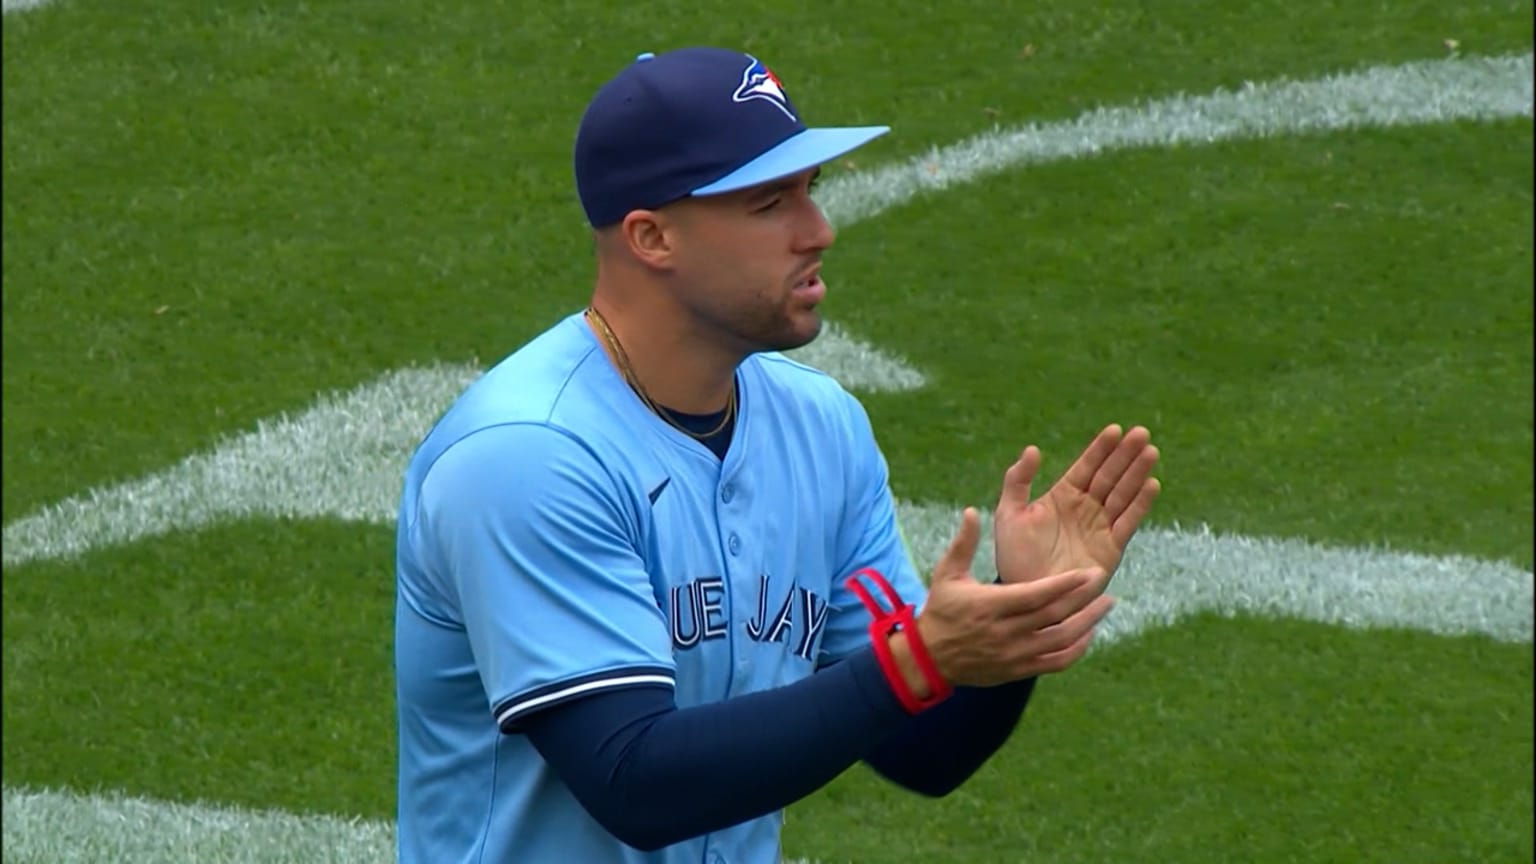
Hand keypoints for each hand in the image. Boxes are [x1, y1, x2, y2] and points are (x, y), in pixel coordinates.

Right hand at [905, 508, 1114, 687]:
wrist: (929, 658)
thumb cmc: (940, 610)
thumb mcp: (946, 574)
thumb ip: (963, 543)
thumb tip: (971, 511)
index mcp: (990, 606)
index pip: (1036, 595)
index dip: (1065, 583)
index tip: (1087, 571)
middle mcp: (1005, 632)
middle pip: (1054, 615)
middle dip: (1083, 597)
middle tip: (1103, 578)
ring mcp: (1014, 654)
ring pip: (1061, 640)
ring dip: (1088, 622)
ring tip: (1106, 603)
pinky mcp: (1019, 671)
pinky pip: (1056, 663)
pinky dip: (1077, 649)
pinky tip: (1089, 632)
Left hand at [993, 425, 1160, 584]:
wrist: (1027, 595)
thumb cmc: (1014, 556)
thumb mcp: (1009, 513)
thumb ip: (1017, 481)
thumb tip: (1033, 449)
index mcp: (1063, 496)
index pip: (1086, 466)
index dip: (1101, 448)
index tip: (1115, 429)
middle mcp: (1085, 508)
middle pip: (1109, 475)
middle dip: (1125, 454)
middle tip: (1141, 433)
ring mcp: (1100, 527)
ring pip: (1122, 494)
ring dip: (1137, 473)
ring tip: (1150, 452)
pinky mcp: (1111, 548)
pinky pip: (1128, 522)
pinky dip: (1140, 504)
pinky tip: (1151, 484)